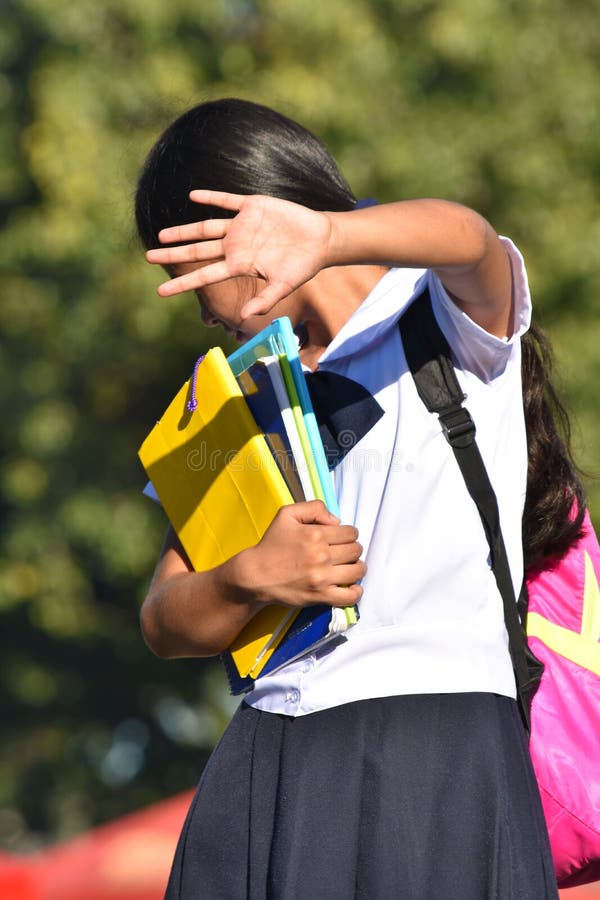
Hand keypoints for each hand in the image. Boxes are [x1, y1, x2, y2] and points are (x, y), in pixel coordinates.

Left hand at [146, 191, 332, 318]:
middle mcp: (235, 246)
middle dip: (173, 255)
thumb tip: (242, 319)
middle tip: (148, 258)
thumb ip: (264, 301)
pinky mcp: (252, 206)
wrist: (320, 239)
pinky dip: (210, 198)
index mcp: (239, 265)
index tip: (161, 292)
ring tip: (161, 234)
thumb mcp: (284, 287)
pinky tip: (192, 196)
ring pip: (205, 228)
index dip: (182, 283)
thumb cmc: (302, 266)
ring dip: (184, 231)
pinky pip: (226, 202)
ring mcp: (241, 226)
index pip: (204, 275)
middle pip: (197, 252)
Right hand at [232, 500, 365, 607]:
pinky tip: (351, 586)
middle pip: (356, 550)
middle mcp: (321, 555)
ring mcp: (322, 578)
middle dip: (352, 549)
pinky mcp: (320, 596)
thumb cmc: (271, 544)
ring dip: (356, 567)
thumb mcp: (287, 514)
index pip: (350, 532)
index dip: (348, 534)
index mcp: (315, 534)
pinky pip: (350, 597)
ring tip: (348, 567)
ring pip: (357, 570)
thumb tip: (337, 521)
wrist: (256, 574)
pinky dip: (356, 591)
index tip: (340, 539)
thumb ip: (314, 508)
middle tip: (343, 552)